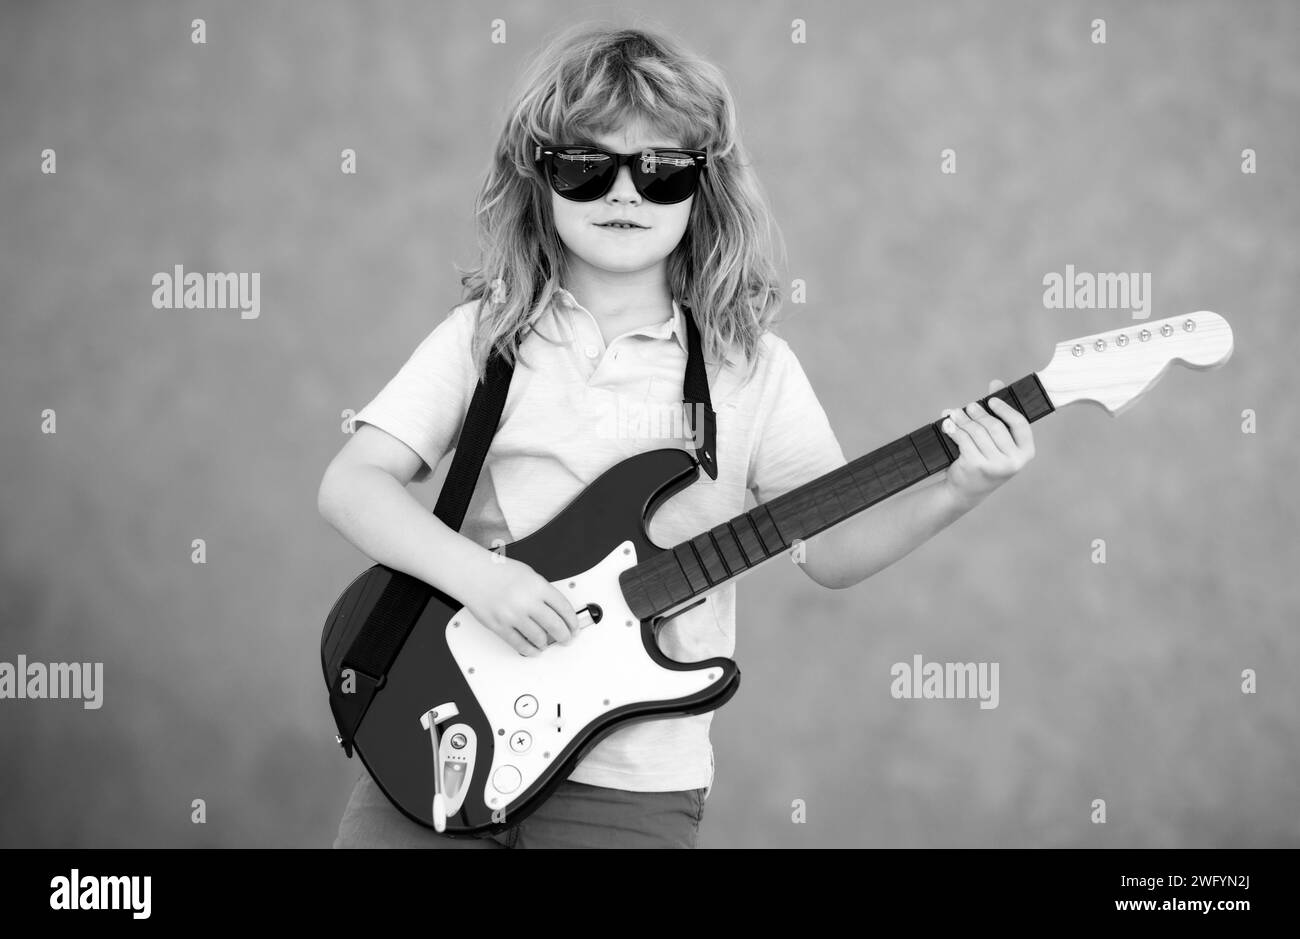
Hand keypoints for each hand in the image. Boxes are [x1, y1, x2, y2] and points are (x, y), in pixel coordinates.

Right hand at [461, 555, 580, 655]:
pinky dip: (530, 650)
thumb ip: (543, 592)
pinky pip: (519, 644)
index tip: (574, 627)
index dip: (572, 621)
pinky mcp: (500, 626)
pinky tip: (533, 649)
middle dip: (564, 636)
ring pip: (539, 638)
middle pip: (555, 626)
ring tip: (547, 643)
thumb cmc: (498, 572)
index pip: (564, 608)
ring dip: (546, 644)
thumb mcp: (529, 574)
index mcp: (538, 586)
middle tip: (566, 638)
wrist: (472, 573)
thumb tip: (557, 611)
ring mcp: (513, 615)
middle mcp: (527, 601)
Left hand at [939, 379, 1035, 511]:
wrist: (966, 491)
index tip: (991, 400)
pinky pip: (964, 440)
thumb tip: (996, 383)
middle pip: (995, 426)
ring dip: (963, 420)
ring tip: (954, 414)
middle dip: (978, 414)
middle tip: (967, 408)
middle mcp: (1014, 461)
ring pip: (977, 432)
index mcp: (1026, 452)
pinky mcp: (977, 467)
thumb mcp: (995, 441)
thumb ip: (998, 413)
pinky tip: (947, 426)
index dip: (1005, 409)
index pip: (1020, 423)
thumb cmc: (984, 460)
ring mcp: (996, 465)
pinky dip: (954, 430)